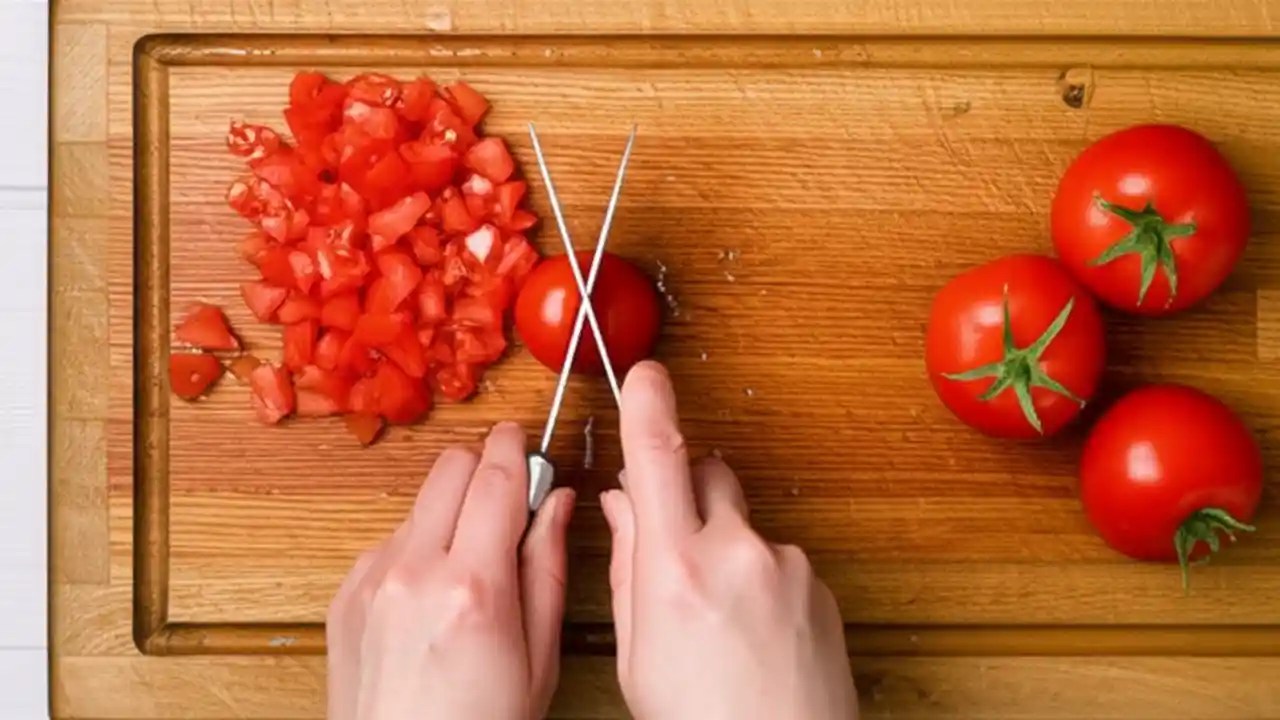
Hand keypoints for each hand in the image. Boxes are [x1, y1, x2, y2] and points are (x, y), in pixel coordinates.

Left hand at [326, 422, 575, 719]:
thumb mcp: (539, 658)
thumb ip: (548, 567)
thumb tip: (555, 503)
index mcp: (472, 589)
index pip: (495, 477)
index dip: (514, 446)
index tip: (524, 437)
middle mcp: (412, 573)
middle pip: (448, 468)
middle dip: (482, 469)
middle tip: (507, 500)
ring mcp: (370, 581)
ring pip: (419, 504)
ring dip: (450, 513)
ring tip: (472, 567)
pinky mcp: (345, 594)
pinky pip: (389, 542)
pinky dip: (417, 550)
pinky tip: (434, 597)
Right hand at [603, 362, 858, 719]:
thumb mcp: (636, 655)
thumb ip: (628, 567)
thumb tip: (622, 506)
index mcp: (675, 571)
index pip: (658, 456)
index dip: (649, 403)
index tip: (646, 373)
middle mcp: (736, 553)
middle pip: (705, 472)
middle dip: (682, 489)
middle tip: (668, 540)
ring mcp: (786, 564)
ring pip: (741, 521)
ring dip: (722, 542)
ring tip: (715, 614)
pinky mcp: (818, 581)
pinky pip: (775, 555)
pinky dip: (756, 575)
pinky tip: (751, 629)